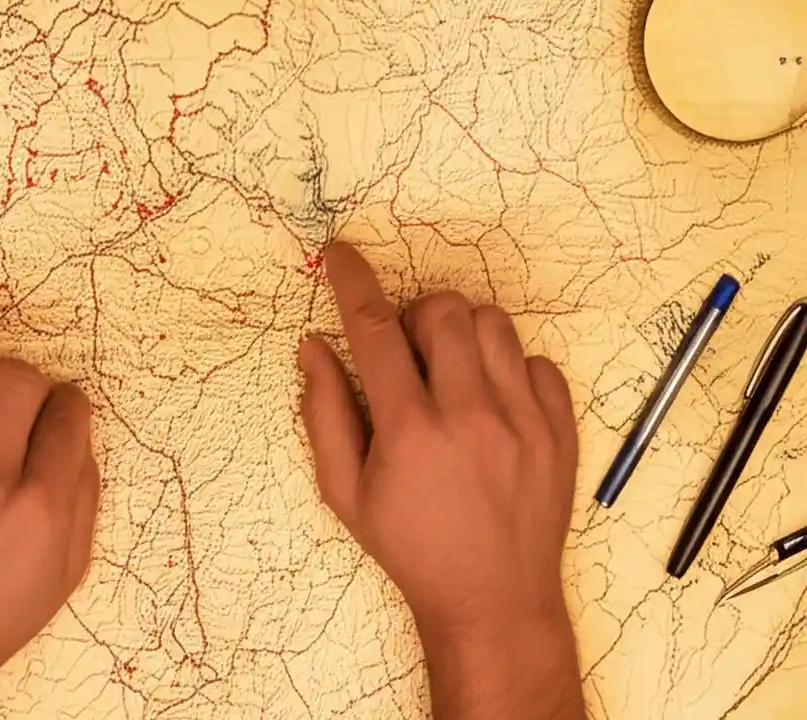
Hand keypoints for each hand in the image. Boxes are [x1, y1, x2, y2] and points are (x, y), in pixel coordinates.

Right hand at [298, 243, 582, 717]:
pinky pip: (539, 361)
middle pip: (443, 309)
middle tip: (407, 351)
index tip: (339, 253)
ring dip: (462, 332)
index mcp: (409, 430)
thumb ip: (324, 415)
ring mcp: (525, 420)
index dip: (352, 280)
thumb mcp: (345, 493)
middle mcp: (471, 415)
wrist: (494, 600)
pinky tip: (493, 400)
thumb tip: (313, 348)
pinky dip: (510, 368)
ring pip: (495, 324)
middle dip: (415, 313)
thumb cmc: (410, 547)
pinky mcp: (561, 430)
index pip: (375, 328)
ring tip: (451, 371)